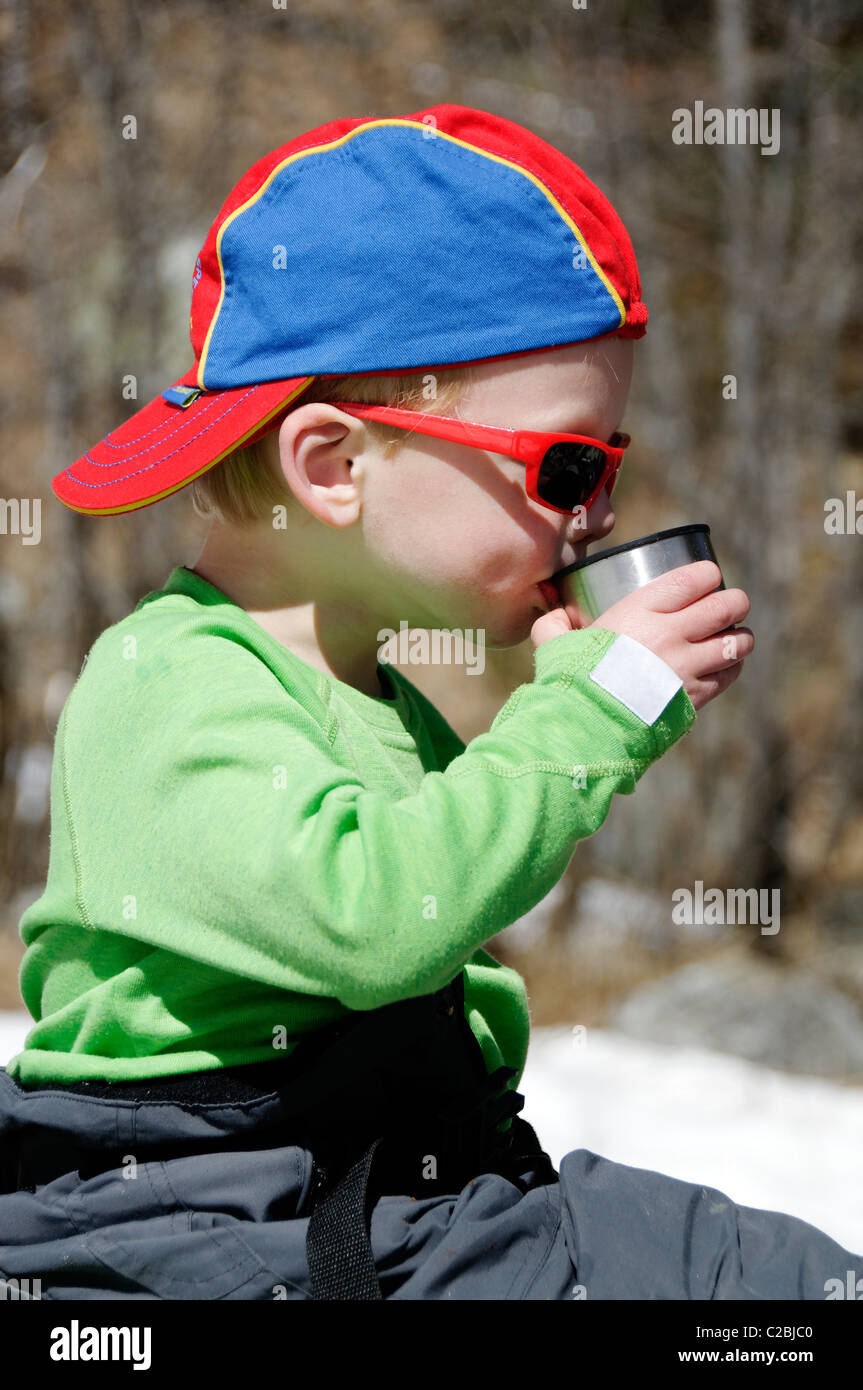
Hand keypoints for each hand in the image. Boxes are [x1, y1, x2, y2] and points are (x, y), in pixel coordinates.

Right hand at [531, 561, 753, 712]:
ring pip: (738, 641)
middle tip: (730, 606)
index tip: (707, 579)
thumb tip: (552, 615)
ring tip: (731, 638)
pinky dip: (732, 666)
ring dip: (739, 637)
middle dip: (734, 603)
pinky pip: (730, 674)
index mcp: (641, 610)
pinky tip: (725, 665)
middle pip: (727, 606)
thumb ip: (555, 624)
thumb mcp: (555, 644)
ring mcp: (688, 665)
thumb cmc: (570, 680)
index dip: (708, 574)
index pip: (696, 578)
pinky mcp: (695, 695)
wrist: (586, 727)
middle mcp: (672, 633)